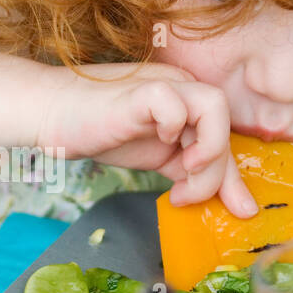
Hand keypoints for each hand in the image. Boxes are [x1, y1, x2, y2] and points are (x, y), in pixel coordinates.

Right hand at [36, 62, 258, 217]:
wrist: (52, 115)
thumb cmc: (102, 132)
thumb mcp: (161, 159)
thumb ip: (196, 175)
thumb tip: (240, 207)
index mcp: (190, 102)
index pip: (227, 138)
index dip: (230, 176)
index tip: (229, 208)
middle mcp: (183, 87)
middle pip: (227, 126)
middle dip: (215, 173)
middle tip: (183, 195)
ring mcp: (164, 84)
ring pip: (214, 105)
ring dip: (208, 147)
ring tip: (183, 170)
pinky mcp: (141, 91)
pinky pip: (175, 102)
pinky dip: (175, 127)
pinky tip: (159, 143)